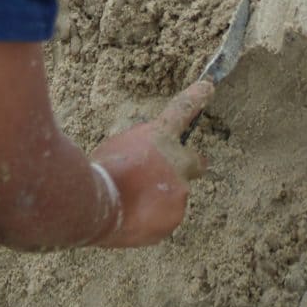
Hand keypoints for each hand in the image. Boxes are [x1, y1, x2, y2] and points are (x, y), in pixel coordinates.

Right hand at [88, 80, 212, 247]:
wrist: (97, 204)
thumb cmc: (101, 172)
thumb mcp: (119, 148)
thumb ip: (143, 150)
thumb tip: (149, 159)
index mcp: (160, 136)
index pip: (183, 110)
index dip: (197, 98)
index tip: (208, 88)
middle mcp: (177, 160)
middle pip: (195, 162)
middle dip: (186, 167)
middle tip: (167, 176)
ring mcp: (180, 190)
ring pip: (175, 194)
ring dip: (159, 197)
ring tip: (130, 202)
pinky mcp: (176, 215)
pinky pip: (166, 216)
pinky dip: (153, 218)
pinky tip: (132, 217)